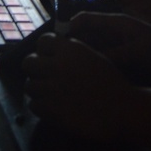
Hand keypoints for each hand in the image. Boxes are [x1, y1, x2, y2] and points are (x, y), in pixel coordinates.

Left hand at [23, 33, 150, 142]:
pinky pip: (34, 105)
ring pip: (29, 85)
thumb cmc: (112, 82)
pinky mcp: (51, 109)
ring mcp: (53, 88)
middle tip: (44, 77)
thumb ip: (73, 52)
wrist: (122, 109)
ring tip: (47, 94)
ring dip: (37, 90)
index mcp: (70, 49)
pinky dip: (40, 107)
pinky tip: (51, 107)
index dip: (43, 50)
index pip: (42, 41)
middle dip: (34, 69)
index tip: (49, 58)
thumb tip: (56, 52)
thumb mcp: (93, 56)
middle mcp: (58, 65)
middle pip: (28, 62)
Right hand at [65, 12, 150, 84]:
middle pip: (85, 33)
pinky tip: (86, 76)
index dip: (69, 29)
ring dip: (81, 54)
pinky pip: (102, 56)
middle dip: (71, 44)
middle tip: (57, 61)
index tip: (57, 46)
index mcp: (116, 23)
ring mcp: (117, 42)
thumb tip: (87, 61)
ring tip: (67, 70)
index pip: (84, 19)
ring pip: (92, 45)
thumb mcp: (136, 53)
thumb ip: (112, 55)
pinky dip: (93, 62)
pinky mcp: (121, 54)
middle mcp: (113, 30)